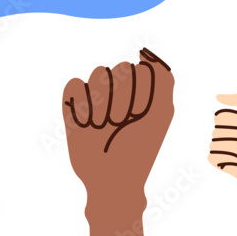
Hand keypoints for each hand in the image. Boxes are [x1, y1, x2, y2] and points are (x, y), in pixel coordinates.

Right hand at [63, 48, 173, 210]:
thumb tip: (145, 53)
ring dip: (103, 101)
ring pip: (97, 74)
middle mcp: (119, 90)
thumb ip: (162, 80)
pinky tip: (86, 123)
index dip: (141, 91)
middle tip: (121, 124)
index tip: (141, 116)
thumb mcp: (161, 115)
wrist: (112, 182)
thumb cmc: (140, 151)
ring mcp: (96, 98)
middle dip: (123, 99)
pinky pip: (74, 86)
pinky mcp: (74, 108)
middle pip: (118, 69)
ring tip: (103, 126)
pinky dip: (80, 102)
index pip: (141, 68)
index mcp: (142, 90)